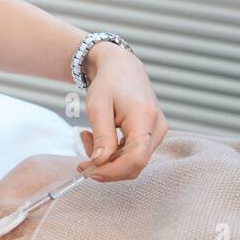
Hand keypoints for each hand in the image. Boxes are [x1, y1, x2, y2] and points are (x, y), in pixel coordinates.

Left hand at [76, 42, 169, 181]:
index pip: (136, 159)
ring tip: (87, 136)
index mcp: (145, 118)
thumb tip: (100, 163)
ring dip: (106, 158)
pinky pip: (132, 154)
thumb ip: (102, 136)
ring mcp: (157, 133)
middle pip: (135, 164)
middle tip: (81, 155)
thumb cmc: (108, 83)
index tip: (88, 171)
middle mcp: (157, 128)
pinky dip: (112, 153)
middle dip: (106, 166)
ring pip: (132, 161)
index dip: (113, 171)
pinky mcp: (151, 135)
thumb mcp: (97, 107)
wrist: (122, 68)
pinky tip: (96, 137)